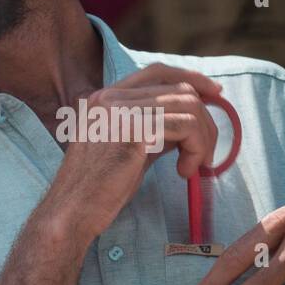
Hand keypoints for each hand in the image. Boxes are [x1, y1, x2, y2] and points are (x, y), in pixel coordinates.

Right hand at [49, 64, 222, 240]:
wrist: (71, 212)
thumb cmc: (97, 190)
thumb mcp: (127, 150)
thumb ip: (153, 129)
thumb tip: (191, 121)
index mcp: (102, 99)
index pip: (156, 72)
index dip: (190, 78)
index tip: (214, 95)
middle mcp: (108, 97)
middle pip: (179, 90)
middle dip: (205, 120)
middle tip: (205, 154)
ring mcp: (119, 110)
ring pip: (188, 107)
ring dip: (203, 138)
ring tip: (194, 166)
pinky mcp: (133, 128)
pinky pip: (185, 126)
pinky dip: (196, 149)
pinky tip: (184, 171)